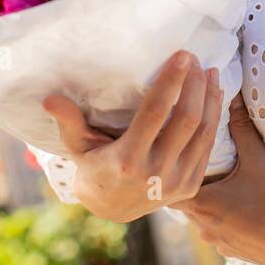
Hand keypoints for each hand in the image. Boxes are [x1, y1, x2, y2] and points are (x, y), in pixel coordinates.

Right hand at [42, 50, 222, 221]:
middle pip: (186, 120)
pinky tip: (215, 96)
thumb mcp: (78, 147)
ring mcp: (177, 182)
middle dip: (195, 85)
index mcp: (128, 160)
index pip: (156, 113)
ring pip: (204, 132)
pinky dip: (214, 118)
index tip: (183, 55)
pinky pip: (208, 147)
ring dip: (210, 98)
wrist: (113, 209)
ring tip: (211, 72)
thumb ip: (69, 122)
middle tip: (196, 60)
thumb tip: (50, 99)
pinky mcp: (191, 186)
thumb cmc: (94, 167)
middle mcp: (156, 173)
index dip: (172, 81)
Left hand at [172, 92, 264, 264]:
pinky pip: (220, 232)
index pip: (171, 182)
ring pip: (203, 218)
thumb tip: (232, 97)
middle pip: (186, 199)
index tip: (179, 151)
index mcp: (201, 203)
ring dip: (210, 202)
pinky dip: (225, 219)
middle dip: (193, 180)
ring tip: (223, 184)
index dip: (174, 166)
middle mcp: (203, 227)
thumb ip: (241, 127)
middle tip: (201, 161)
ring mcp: (217, 243)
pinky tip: (241, 209)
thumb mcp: (258, 159)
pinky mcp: (233, 252)